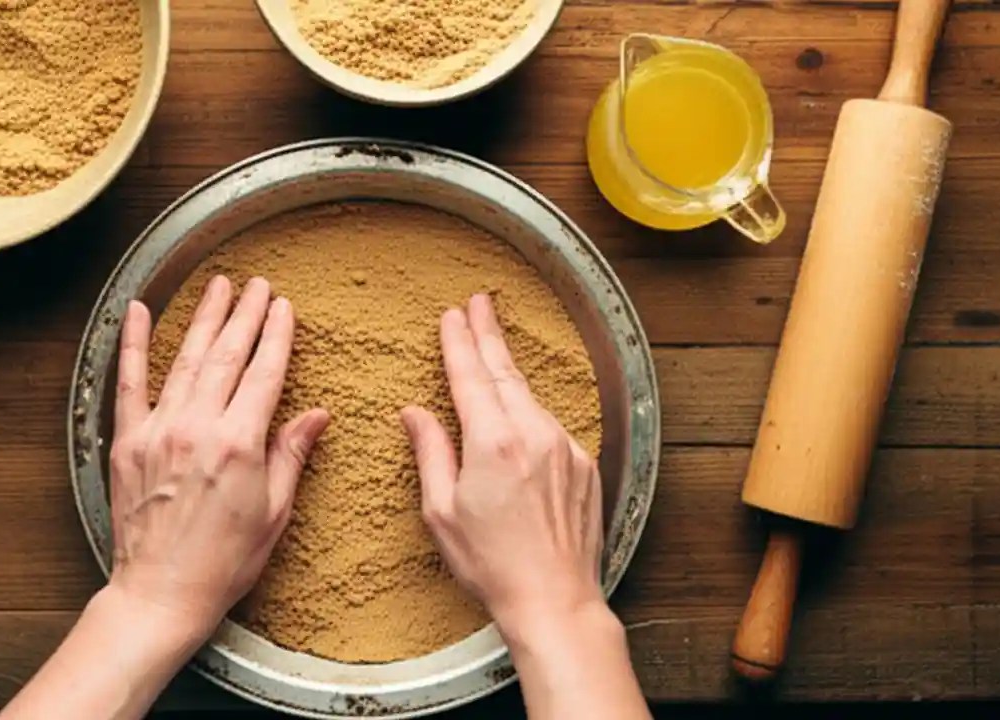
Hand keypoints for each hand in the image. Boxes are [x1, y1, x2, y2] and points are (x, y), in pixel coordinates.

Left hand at [106, 276, 328, 640]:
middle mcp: (198, 428)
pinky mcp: (127, 442)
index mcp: (240, 444)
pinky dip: (134, 345)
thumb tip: (316, 414)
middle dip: (246, 315)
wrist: (162, 594)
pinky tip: (140, 313)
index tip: (285, 308)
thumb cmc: (224, 562)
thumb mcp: (274, 512)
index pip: (265, 374)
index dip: (277, 337)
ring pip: (186, 359)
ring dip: (205, 318)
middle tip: (258, 285)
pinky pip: (129, 383)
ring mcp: (159, 431)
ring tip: (220, 286)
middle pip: (227, 356)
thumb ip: (291, 455)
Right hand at [401, 294, 603, 634]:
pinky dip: (532, 415)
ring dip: (510, 373)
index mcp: (492, 443)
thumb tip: (415, 414)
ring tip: (494, 350)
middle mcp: (534, 435)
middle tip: (479, 303)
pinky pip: (551, 427)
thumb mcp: (442, 512)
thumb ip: (431, 453)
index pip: (471, 376)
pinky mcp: (584, 465)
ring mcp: (565, 448)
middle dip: (489, 335)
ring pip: (531, 399)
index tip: (452, 315)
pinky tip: (521, 418)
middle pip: (506, 373)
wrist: (555, 599)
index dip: (459, 342)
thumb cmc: (491, 565)